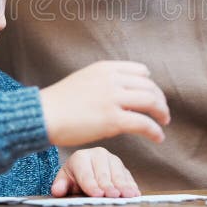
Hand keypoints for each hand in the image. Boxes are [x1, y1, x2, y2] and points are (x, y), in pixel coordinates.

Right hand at [40, 61, 169, 146]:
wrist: (43, 115)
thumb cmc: (59, 102)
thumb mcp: (84, 80)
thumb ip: (103, 81)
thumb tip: (119, 90)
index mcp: (105, 68)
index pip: (140, 71)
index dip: (150, 84)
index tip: (152, 94)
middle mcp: (112, 79)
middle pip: (149, 86)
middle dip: (160, 100)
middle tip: (163, 112)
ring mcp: (113, 99)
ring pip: (151, 102)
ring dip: (161, 113)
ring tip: (163, 123)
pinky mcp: (112, 120)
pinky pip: (143, 124)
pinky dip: (155, 131)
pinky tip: (158, 137)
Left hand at [51, 147, 140, 197]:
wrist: (83, 171)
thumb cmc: (73, 177)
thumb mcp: (64, 180)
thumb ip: (60, 185)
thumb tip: (58, 190)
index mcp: (80, 157)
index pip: (86, 173)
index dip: (91, 185)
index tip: (97, 194)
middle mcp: (97, 154)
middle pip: (104, 173)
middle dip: (108, 185)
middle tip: (113, 196)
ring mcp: (112, 159)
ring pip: (118, 172)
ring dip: (123, 185)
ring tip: (127, 195)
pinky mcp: (122, 166)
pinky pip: (127, 175)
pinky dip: (131, 184)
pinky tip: (135, 193)